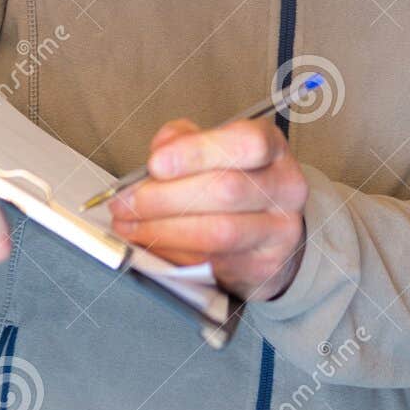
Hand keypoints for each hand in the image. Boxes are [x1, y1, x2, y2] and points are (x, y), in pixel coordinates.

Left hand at [108, 115, 306, 300]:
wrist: (271, 233)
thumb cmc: (236, 182)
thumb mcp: (216, 150)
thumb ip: (186, 141)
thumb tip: (159, 152)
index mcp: (273, 149)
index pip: (247, 144)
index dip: (198, 152)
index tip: (156, 163)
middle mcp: (285, 189)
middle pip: (226, 190)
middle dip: (164, 197)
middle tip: (125, 202)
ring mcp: (278, 232)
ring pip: (217, 233)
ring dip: (162, 230)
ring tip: (129, 225)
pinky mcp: (262, 268)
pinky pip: (209, 263)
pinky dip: (170, 254)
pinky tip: (148, 244)